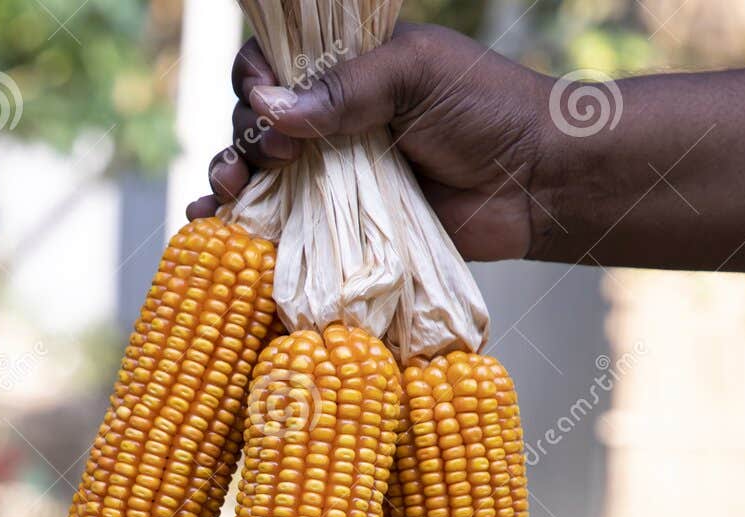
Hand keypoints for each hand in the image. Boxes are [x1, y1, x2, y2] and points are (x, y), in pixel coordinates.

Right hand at [187, 24, 554, 262]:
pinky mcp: (342, 226)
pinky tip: (209, 226)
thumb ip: (344, 89)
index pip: (275, 63)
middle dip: (244, 136)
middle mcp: (331, 119)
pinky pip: (280, 223)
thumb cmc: (488, 111)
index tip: (265, 100)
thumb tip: (269, 109)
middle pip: (255, 119)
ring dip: (228, 176)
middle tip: (268, 157)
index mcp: (346, 68)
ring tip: (227, 192)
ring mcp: (333, 174)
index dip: (257, 79)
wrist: (536, 183)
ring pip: (256, 172)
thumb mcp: (415, 75)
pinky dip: (238, 226)